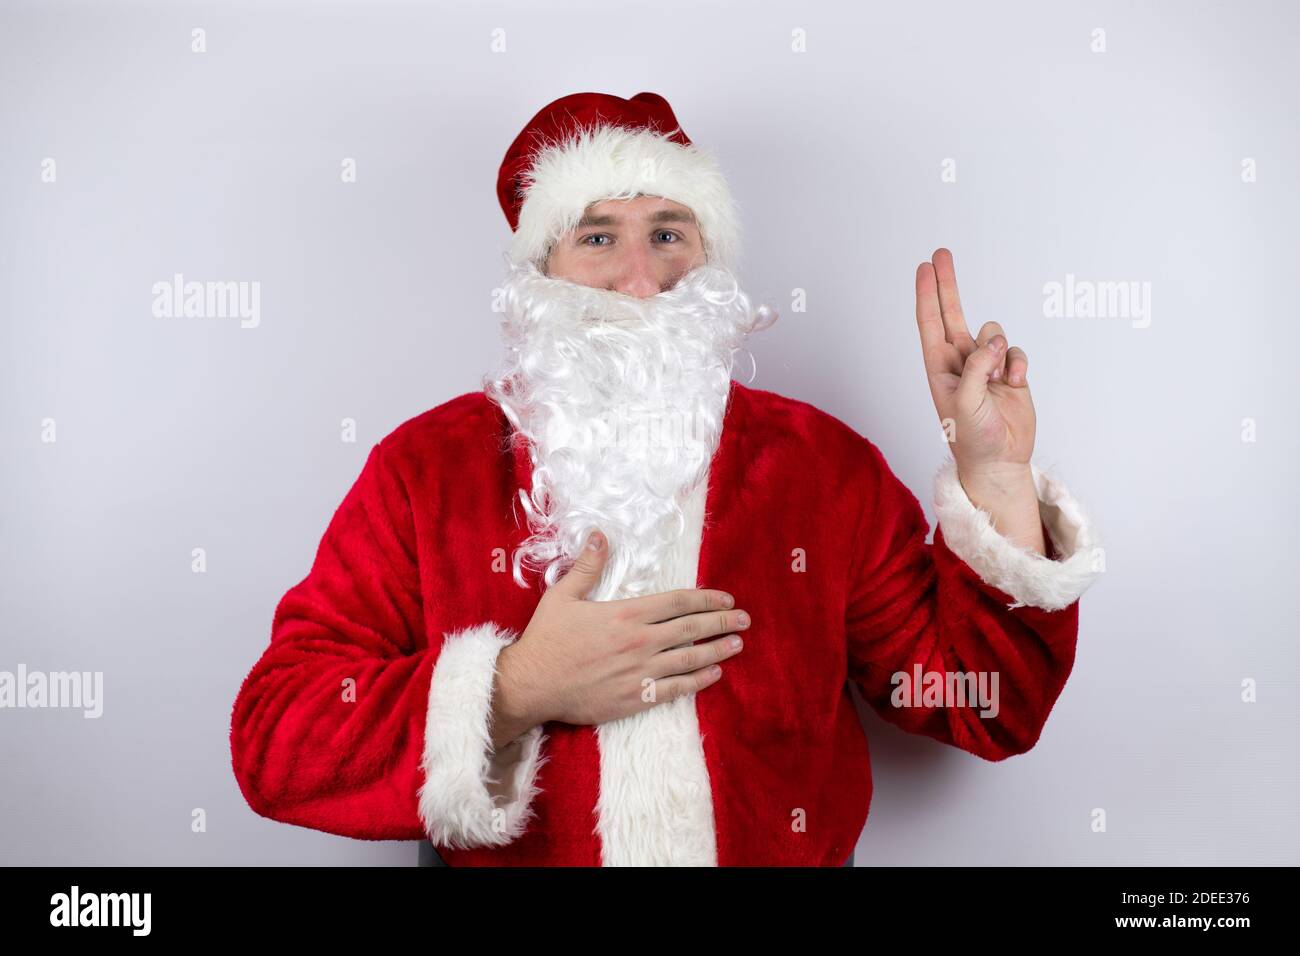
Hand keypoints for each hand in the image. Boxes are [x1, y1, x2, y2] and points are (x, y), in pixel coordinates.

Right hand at [492, 529, 747, 746]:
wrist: (532, 684)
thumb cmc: (547, 639)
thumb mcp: (564, 595)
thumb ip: (588, 566)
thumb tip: (599, 535)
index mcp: (626, 614)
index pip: (677, 602)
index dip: (706, 599)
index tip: (725, 599)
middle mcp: (640, 641)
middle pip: (691, 629)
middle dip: (722, 622)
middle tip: (745, 619)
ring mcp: (641, 671)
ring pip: (690, 659)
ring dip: (717, 650)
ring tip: (737, 644)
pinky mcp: (637, 697)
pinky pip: (676, 689)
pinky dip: (698, 681)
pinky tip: (714, 674)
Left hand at [914, 248, 1034, 478]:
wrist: (1000, 460)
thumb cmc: (972, 438)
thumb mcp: (965, 403)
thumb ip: (976, 367)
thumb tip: (993, 341)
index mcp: (939, 368)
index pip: (930, 323)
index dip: (927, 294)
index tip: (924, 267)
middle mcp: (960, 363)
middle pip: (953, 314)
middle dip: (948, 285)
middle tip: (941, 254)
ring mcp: (986, 366)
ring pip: (993, 333)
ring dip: (998, 350)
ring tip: (997, 379)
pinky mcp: (1010, 372)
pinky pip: (1016, 351)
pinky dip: (1017, 363)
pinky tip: (1014, 383)